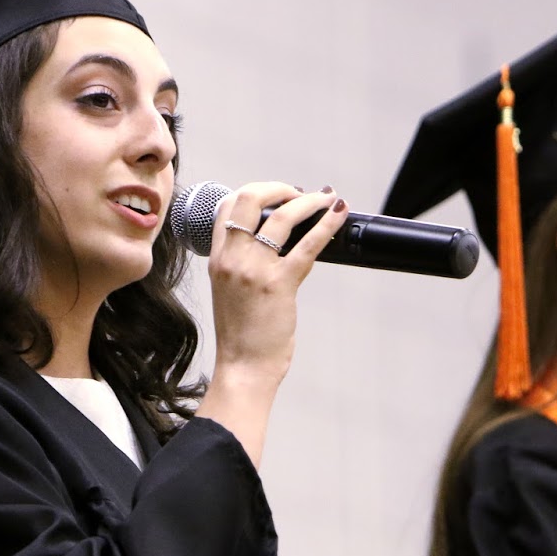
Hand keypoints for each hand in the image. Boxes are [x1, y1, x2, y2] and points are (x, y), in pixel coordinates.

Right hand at [195, 183, 348, 465]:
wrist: (243, 368)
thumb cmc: (240, 336)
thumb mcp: (230, 291)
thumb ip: (242, 265)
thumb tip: (271, 244)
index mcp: (217, 259)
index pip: (227, 206)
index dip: (254, 192)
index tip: (275, 195)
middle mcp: (232, 258)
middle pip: (249, 197)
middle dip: (278, 187)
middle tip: (299, 194)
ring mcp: (255, 269)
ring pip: (282, 215)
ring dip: (308, 202)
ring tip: (325, 200)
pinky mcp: (280, 284)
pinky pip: (308, 244)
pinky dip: (327, 224)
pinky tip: (338, 214)